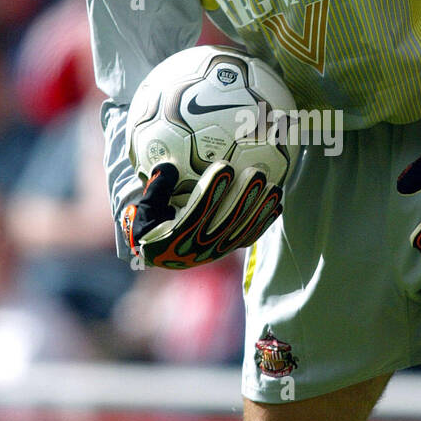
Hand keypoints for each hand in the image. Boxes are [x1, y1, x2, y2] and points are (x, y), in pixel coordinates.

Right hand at [122, 161, 281, 269]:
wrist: (157, 253)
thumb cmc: (148, 223)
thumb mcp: (144, 209)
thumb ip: (155, 190)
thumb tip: (167, 167)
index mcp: (175, 236)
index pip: (198, 210)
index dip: (213, 189)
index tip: (225, 166)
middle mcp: (198, 248)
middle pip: (227, 220)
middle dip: (244, 195)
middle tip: (257, 172)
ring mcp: (215, 251)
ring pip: (242, 229)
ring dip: (260, 208)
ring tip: (274, 187)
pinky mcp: (226, 250)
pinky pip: (249, 236)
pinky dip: (264, 221)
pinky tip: (276, 205)